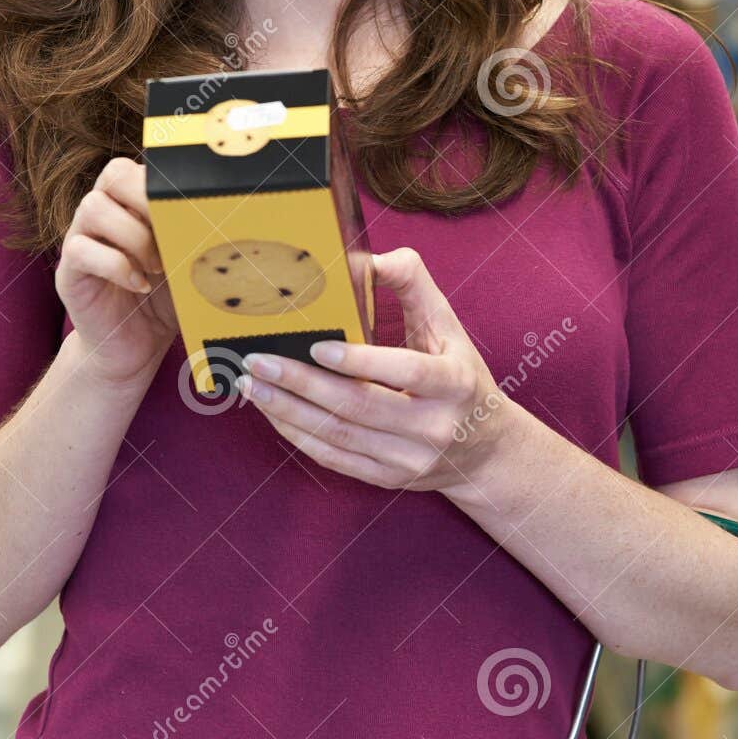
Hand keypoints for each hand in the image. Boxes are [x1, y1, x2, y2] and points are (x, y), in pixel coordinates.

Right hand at [55, 157, 178, 386]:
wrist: (136, 347)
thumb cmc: (166, 300)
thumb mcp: (187, 264)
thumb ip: (194, 237)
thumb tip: (224, 218)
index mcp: (131, 204)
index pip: (138, 168)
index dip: (161, 184)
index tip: (188, 214)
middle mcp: (103, 214)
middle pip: (113, 174)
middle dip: (146, 200)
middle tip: (170, 234)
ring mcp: (81, 239)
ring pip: (92, 207)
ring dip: (133, 235)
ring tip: (157, 266)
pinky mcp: (68, 271)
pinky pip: (79, 250)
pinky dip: (116, 266)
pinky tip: (138, 285)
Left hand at [234, 245, 521, 497]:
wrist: (484, 450)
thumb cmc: (460, 376)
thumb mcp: (449, 327)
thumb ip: (413, 285)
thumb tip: (368, 259)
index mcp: (454, 384)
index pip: (407, 372)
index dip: (361, 361)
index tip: (317, 346)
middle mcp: (434, 427)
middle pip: (360, 408)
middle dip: (302, 384)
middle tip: (258, 361)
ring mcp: (409, 460)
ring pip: (340, 436)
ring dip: (289, 410)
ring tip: (253, 384)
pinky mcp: (388, 479)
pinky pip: (335, 459)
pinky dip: (299, 436)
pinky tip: (273, 412)